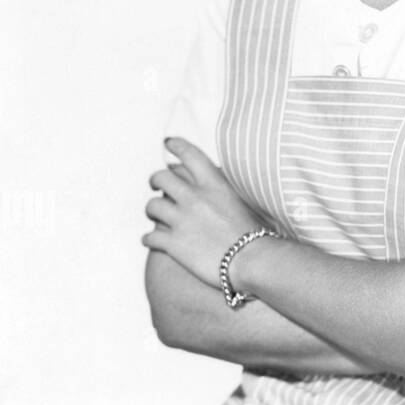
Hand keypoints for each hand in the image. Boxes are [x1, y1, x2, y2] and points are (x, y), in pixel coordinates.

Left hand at [142, 137, 274, 288]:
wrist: (252, 260)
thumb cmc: (256, 232)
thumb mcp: (244, 200)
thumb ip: (224, 190)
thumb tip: (216, 184)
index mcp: (214, 184)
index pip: (189, 155)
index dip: (176, 146)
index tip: (168, 144)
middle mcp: (194, 198)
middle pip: (161, 178)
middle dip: (156, 180)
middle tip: (157, 186)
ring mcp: (181, 220)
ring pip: (151, 206)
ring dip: (152, 211)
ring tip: (157, 216)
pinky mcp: (173, 244)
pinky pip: (149, 236)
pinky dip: (149, 238)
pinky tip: (153, 241)